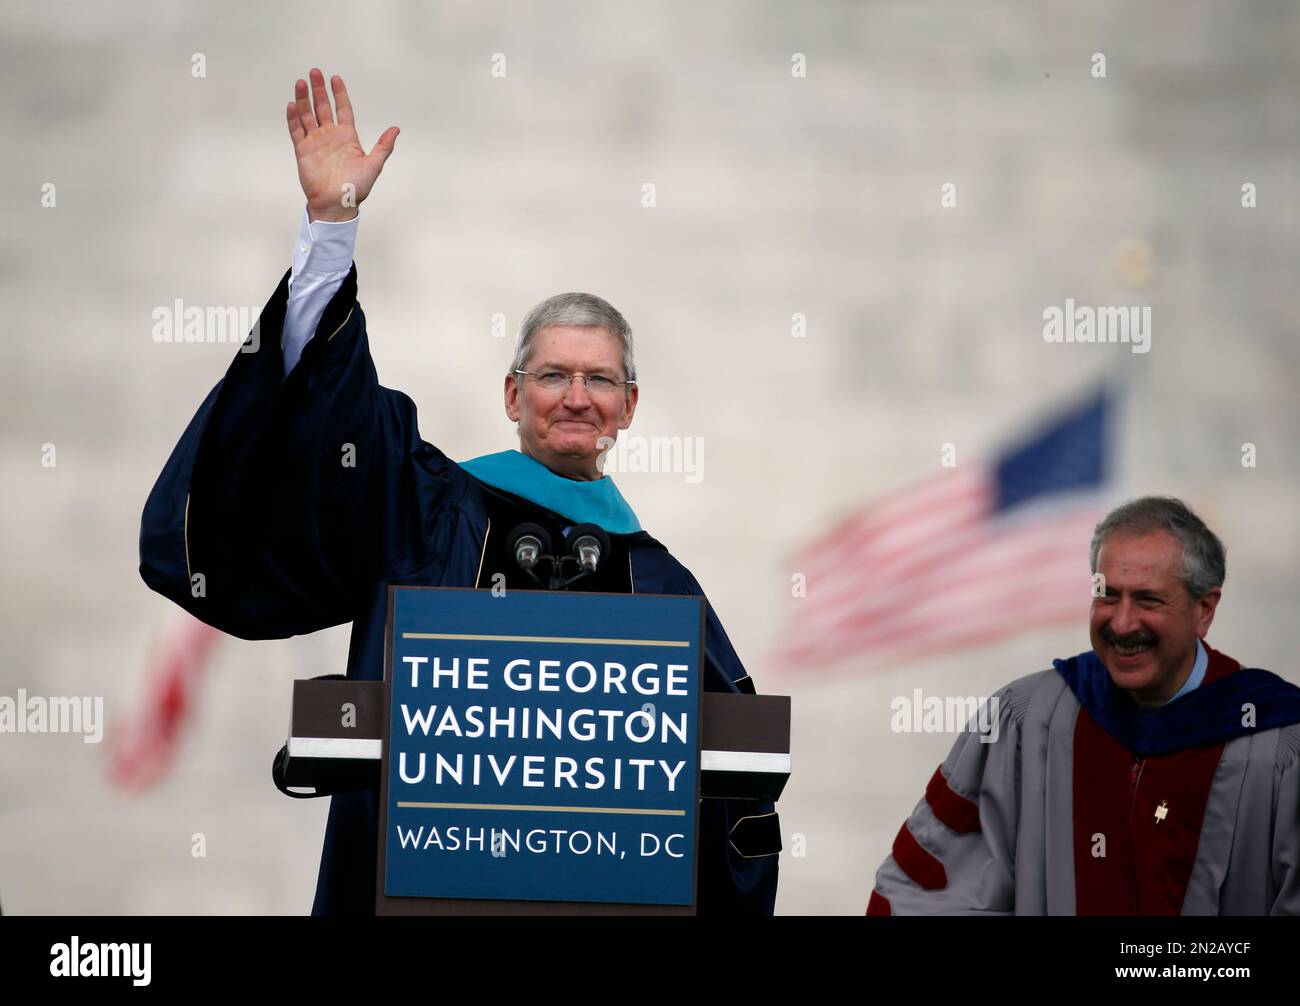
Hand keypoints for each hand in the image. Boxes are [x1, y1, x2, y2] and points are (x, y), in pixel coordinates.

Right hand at [286, 68, 398, 221]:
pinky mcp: (302, 150)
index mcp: (347, 137)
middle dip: (319, 90)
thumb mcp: (374, 164)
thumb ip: (384, 146)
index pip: (342, 109)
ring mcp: (315, 142)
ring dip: (303, 99)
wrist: (338, 204)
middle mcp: (330, 136)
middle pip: (323, 107)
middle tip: (314, 71)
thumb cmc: (357, 187)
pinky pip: (296, 130)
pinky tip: (293, 104)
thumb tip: (396, 129)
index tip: (335, 78)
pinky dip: (294, 117)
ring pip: (307, 115)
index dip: (339, 94)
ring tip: (301, 82)